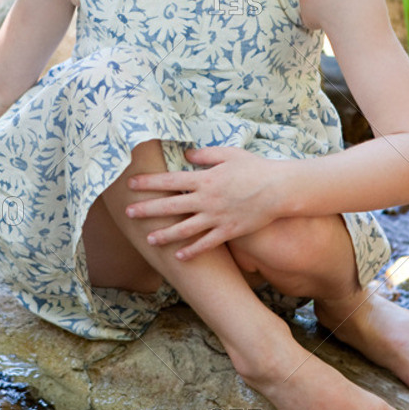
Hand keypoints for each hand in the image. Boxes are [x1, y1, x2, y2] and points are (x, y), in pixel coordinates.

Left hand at [124, 146, 287, 260]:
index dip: (148, 182)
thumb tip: (185, 155)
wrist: (280, 189)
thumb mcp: (229, 154)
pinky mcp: (229, 231)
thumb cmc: (254, 168)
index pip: (169, 181)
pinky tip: (179, 256)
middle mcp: (207, 200)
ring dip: (165, 235)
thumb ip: (205, 155)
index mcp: (205, 179)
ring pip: (185, 229)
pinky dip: (192, 251)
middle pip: (170, 206)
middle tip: (129, 213)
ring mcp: (217, 217)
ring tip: (149, 239)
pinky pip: (207, 244)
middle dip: (147, 210)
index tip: (131, 184)